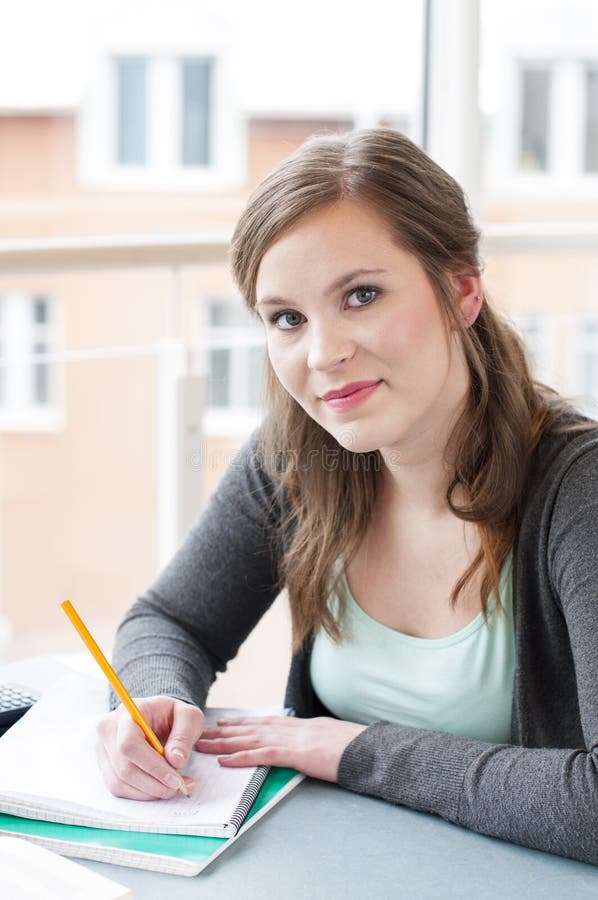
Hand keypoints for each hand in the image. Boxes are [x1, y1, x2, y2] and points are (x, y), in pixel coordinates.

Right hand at [96, 696, 203, 799]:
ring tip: (174, 787)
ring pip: (120, 782)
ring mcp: (103, 749)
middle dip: (155, 783)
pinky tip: (160, 787)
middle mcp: (108, 730)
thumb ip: (184, 735)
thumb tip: (176, 761)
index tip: (175, 779)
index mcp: (127, 713)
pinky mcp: (105, 766)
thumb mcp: (188, 716)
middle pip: (124, 768)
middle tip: (180, 786)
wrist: (158, 716)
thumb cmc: (172, 714)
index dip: (152, 766)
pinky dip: (142, 793)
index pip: (129, 743)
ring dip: (150, 792)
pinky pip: (119, 788)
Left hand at [196, 715, 366, 782]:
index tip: (224, 723)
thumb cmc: (354, 747)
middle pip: (251, 728)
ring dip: (224, 743)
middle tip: (202, 733)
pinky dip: (241, 757)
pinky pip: (263, 755)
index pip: (264, 722)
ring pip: (250, 739)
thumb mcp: (329, 738)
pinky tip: (225, 760)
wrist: (369, 748)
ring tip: (204, 745)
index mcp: (300, 725)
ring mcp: (292, 739)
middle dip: (225, 731)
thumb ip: (313, 739)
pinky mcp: (295, 754)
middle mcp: (291, 728)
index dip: (242, 723)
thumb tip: (305, 744)